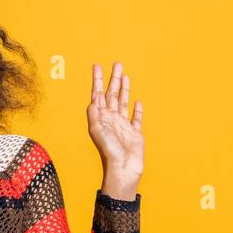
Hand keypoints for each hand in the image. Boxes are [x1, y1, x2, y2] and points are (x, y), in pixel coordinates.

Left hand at [87, 62, 143, 197]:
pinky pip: (136, 118)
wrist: (123, 169)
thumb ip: (95, 111)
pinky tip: (137, 102)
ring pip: (123, 102)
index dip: (97, 80)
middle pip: (112, 94)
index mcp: (101, 117)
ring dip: (124, 88)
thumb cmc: (108, 151)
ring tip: (125, 75)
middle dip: (113, 79)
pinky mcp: (135, 133)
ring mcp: (123, 125)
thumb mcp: (97, 129)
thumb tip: (95, 95)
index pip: (98, 94)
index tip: (97, 66)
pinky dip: (137, 110)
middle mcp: (111, 119)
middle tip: (116, 63)